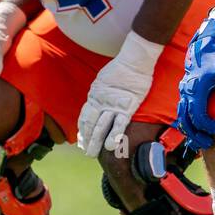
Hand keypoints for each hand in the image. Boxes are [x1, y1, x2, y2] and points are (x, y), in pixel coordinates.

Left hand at [77, 31, 162, 156]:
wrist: (133, 61)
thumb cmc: (121, 68)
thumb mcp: (103, 81)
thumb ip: (100, 93)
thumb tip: (97, 102)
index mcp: (94, 96)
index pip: (85, 117)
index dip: (83, 130)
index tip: (81, 141)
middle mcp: (100, 102)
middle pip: (91, 124)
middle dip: (87, 139)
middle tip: (86, 152)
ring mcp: (112, 105)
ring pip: (101, 127)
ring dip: (96, 141)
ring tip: (92, 153)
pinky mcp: (126, 107)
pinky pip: (119, 124)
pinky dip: (114, 135)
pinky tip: (110, 146)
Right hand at [175, 14, 214, 150]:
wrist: (209, 45)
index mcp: (196, 87)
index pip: (197, 113)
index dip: (207, 125)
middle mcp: (186, 91)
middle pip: (185, 119)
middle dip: (196, 134)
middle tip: (208, 143)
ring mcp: (184, 91)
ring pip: (182, 117)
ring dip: (190, 131)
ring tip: (201, 142)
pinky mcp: (186, 92)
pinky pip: (183, 112)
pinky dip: (188, 124)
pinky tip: (196, 133)